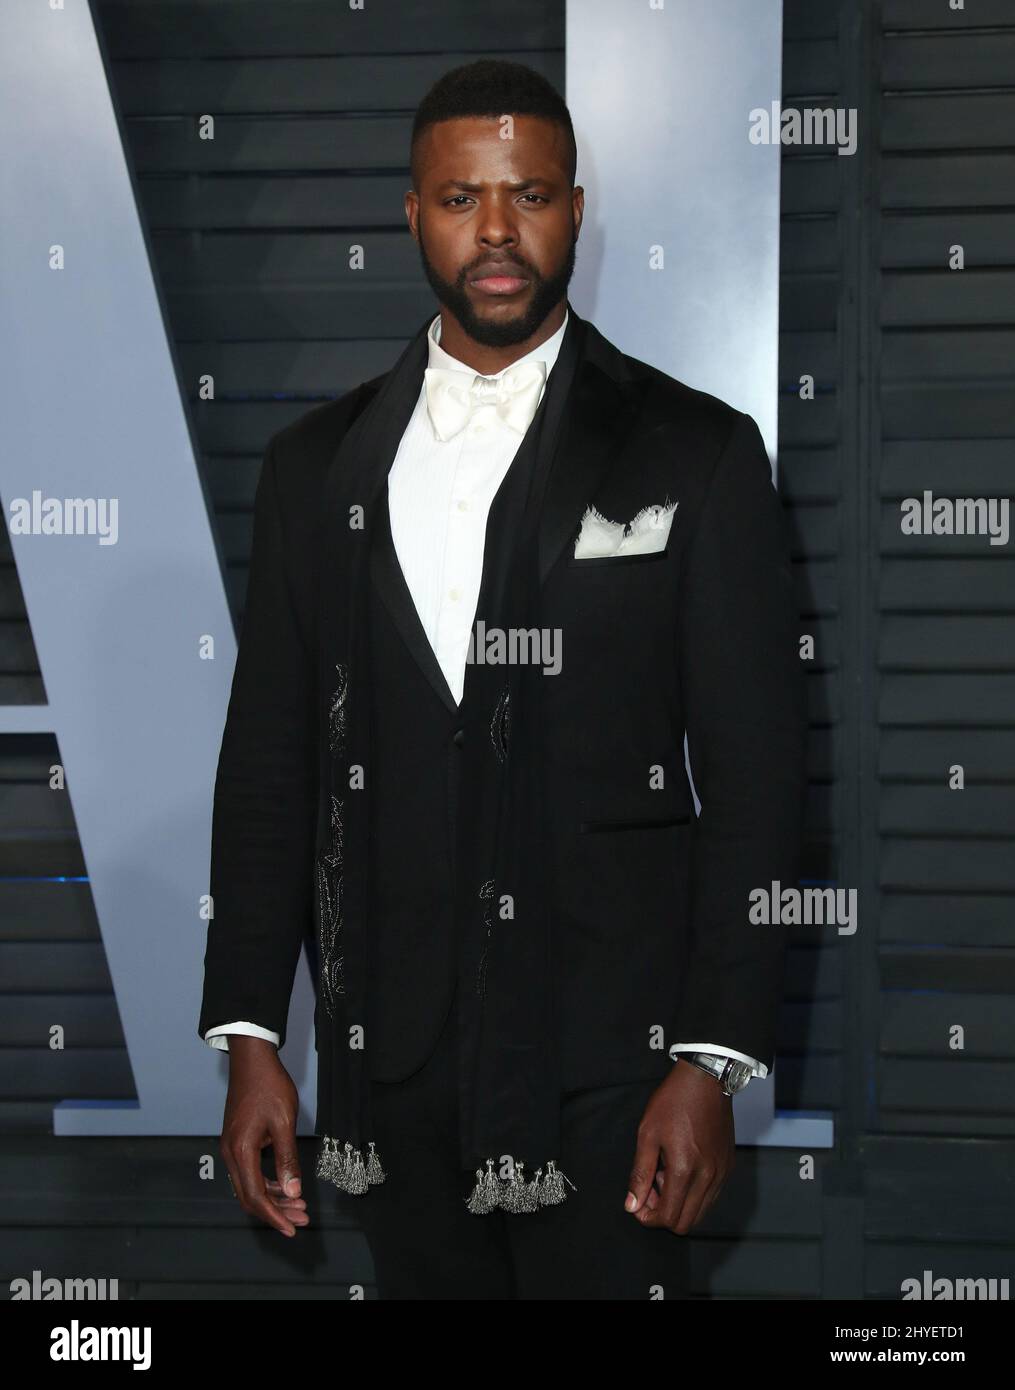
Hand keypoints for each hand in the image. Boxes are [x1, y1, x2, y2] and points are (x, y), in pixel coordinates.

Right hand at [220, 1036, 308, 1236]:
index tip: (293, 1229)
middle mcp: (231, 1154)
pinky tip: (285, 1184)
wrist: (251, 1060)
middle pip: (250, 1197)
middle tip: (302, 1218)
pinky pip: (249, 1172)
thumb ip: (288, 1158)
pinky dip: (267, 1183)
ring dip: (273, 1198)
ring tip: (299, 1204)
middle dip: (276, 1211)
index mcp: (241, 1151)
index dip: (275, 1217)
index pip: (256, 1197)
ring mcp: (232, 1147)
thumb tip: (293, 1191)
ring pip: (250, 1186)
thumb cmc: (268, 1086)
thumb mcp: (284, 1122)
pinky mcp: (237, 1141)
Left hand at [625, 1060, 734, 1233]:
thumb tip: (632, 1205)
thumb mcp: (647, 1134)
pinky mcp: (728, 1166)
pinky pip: (711, 1196)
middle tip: (650, 1191)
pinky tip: (682, 1169)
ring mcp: (721, 1173)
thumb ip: (640, 1174)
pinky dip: (695, 1194)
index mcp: (684, 1169)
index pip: (669, 1217)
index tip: (638, 1204)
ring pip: (700, 1212)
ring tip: (665, 1176)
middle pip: (686, 1223)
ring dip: (680, 1204)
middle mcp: (708, 1177)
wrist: (705, 1080)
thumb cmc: (674, 1102)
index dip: (649, 1218)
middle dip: (664, 1214)